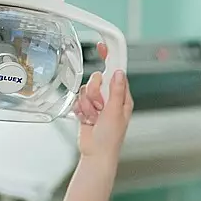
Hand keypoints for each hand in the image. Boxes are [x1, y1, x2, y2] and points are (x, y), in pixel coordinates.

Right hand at [72, 42, 133, 159]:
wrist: (95, 154)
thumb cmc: (110, 139)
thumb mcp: (115, 112)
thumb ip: (116, 91)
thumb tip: (119, 72)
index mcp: (122, 97)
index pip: (117, 71)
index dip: (111, 58)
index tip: (104, 45)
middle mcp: (110, 98)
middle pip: (98, 79)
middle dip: (95, 93)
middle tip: (99, 107)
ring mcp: (98, 104)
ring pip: (86, 89)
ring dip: (87, 105)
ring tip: (93, 118)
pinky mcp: (86, 109)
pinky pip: (78, 99)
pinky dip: (80, 110)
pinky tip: (86, 120)